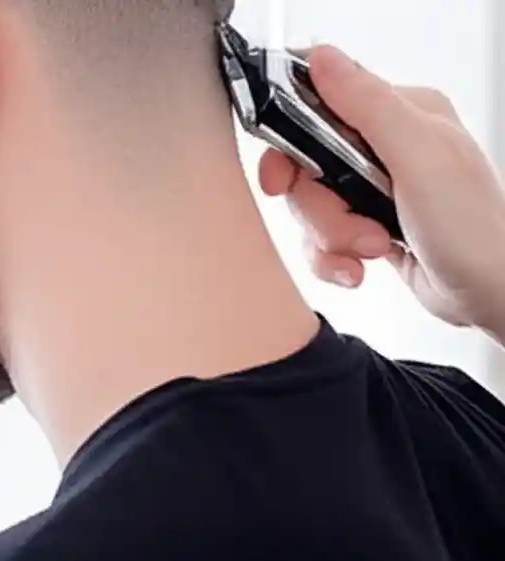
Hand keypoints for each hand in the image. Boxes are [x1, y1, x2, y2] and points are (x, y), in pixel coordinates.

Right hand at [259, 45, 504, 342]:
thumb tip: (324, 58)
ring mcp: (373, 186)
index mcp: (402, 112)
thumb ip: (367, 105)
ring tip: (372, 247)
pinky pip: (319, 238)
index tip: (285, 177)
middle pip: (304, 166)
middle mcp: (385, 146)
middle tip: (355, 222)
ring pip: (308, 206)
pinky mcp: (366, 223)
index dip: (289, 143)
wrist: (492, 294)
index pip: (318, 106)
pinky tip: (360, 266)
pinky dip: (332, 259)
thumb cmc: (474, 231)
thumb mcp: (419, 157)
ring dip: (331, 237)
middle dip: (320, 208)